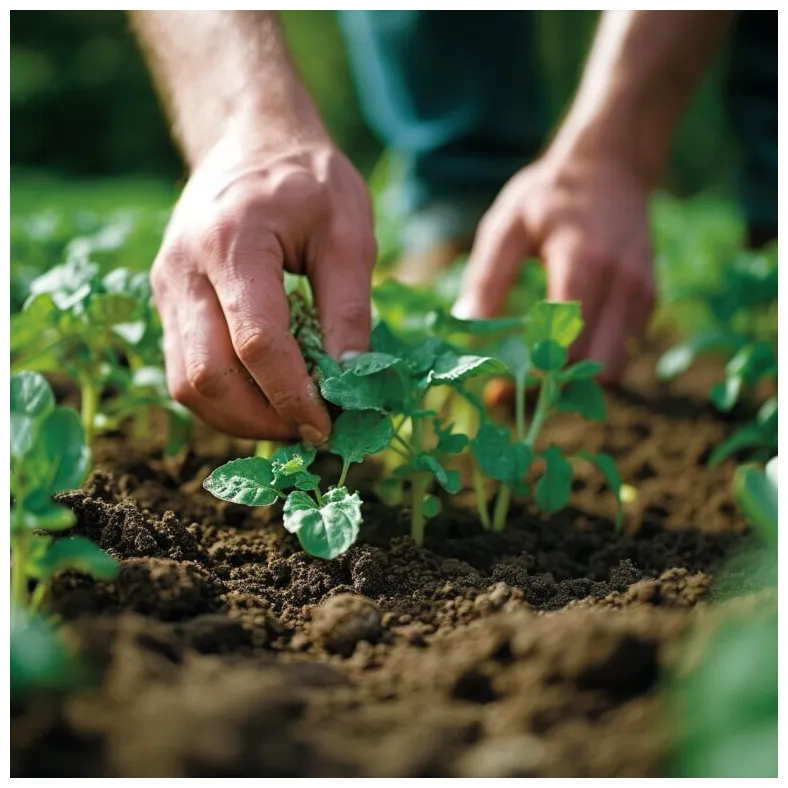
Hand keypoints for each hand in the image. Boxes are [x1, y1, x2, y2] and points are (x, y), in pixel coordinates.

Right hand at [151, 130, 375, 441]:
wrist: (248, 141)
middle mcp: (183, 270)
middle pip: (206, 377)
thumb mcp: (348, 232)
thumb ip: (349, 308)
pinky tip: (264, 396)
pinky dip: (223, 398)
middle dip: (261, 420)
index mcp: (233, 243)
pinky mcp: (166, 302)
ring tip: (289, 419)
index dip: (294, 396)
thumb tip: (353, 381)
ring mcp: (165, 287)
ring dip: (238, 418)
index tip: (328, 426)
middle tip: (310, 430)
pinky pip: (183, 370)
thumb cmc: (308, 180)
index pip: (257, 343)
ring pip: (186, 384)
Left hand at [453, 151, 655, 382]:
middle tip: (527, 372)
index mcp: (582, 260)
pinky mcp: (650, 300)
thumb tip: (465, 325)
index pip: (569, 338)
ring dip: (581, 374)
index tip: (510, 373)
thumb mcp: (506, 227)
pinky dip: (599, 356)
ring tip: (549, 358)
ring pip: (617, 367)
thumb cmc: (548, 198)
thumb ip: (486, 277)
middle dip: (560, 379)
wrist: (611, 166)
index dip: (539, 366)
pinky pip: (626, 351)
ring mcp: (642, 292)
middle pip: (596, 364)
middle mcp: (622, 280)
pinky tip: (572, 339)